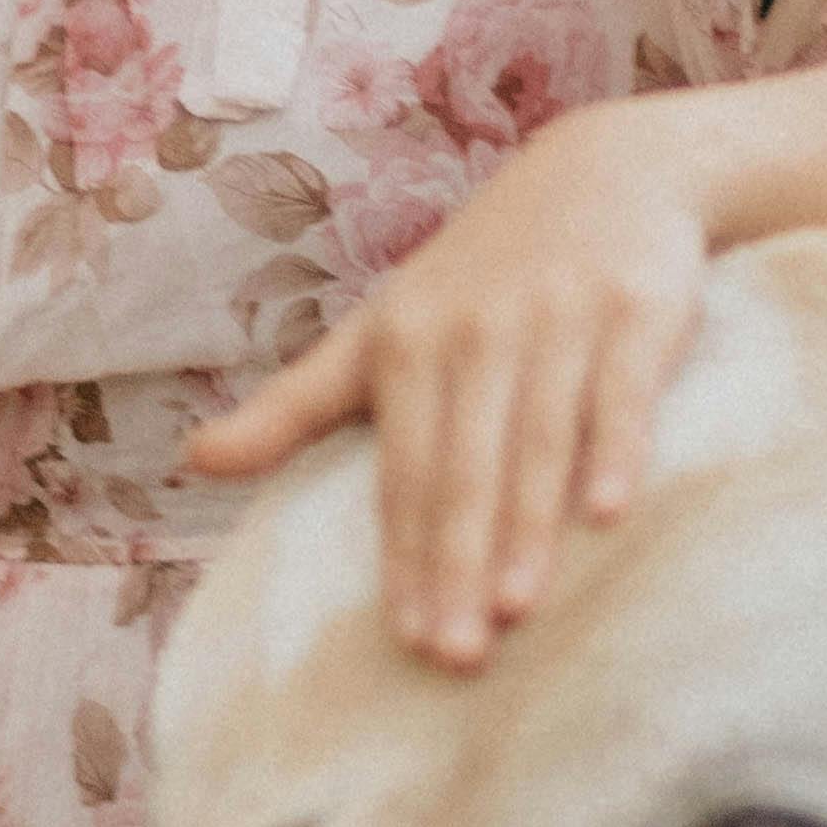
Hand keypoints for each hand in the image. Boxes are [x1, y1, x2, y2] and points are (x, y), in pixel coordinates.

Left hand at [191, 107, 712, 667]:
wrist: (602, 170)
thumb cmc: (478, 275)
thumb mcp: (379, 330)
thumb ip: (295, 405)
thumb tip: (192, 462)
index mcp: (406, 341)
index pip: (402, 471)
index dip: (402, 558)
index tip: (407, 642)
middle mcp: (476, 329)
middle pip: (463, 467)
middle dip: (455, 564)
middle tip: (456, 656)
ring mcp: (557, 317)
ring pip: (537, 439)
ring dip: (527, 526)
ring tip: (517, 611)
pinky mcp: (634, 309)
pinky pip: (622, 392)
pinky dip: (615, 450)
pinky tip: (608, 514)